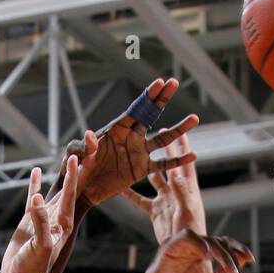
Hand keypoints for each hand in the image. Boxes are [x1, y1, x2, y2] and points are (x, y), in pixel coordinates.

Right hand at [0, 156, 77, 272]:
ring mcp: (43, 218)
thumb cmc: (33, 269)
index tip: (79, 155)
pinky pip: (34, 197)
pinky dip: (35, 184)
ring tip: (68, 154)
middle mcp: (56, 218)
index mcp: (62, 223)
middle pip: (70, 187)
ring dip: (62, 172)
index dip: (76, 174)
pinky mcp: (29, 221)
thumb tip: (37, 199)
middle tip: (86, 145)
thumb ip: (40, 222)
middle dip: (78, 168)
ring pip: (54, 189)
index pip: (71, 193)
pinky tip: (36, 172)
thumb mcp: (38, 246)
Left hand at [69, 78, 198, 207]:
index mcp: (116, 130)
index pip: (135, 110)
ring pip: (163, 139)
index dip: (147, 97)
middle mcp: (130, 137)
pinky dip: (177, 161)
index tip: (160, 83)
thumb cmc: (78, 170)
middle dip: (162, 100)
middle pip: (150, 115)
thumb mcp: (80, 157)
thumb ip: (86, 146)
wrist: (83, 190)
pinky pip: (162, 165)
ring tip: (195, 119)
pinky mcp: (141, 170)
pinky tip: (193, 156)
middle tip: (174, 82)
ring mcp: (138, 153)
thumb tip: (89, 134)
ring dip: (179, 130)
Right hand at [121, 133, 206, 241]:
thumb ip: (181, 192)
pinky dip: (130, 194)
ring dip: (146, 166)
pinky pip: (140, 200)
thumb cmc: (191, 233)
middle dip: (165, 149)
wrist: (182, 254)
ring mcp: (165, 200)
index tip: (180, 131)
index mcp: (187, 189)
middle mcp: (176, 191)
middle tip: (159, 132)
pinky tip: (120, 186)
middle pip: (168, 165)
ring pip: (154, 178)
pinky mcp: (155, 211)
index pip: (184, 163)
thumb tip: (174, 172)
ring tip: (138, 151)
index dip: (183, 147)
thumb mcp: (186, 211)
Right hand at [135, 230, 253, 272]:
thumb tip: (241, 264)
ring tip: (228, 268)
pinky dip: (199, 245)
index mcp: (202, 254)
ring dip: (221, 253)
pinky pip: (188, 237)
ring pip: (207, 239)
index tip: (251, 259)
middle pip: (219, 241)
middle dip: (231, 256)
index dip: (238, 249)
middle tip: (236, 272)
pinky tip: (208, 256)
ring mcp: (182, 245)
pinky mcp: (171, 245)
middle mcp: (194, 247)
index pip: (224, 244)